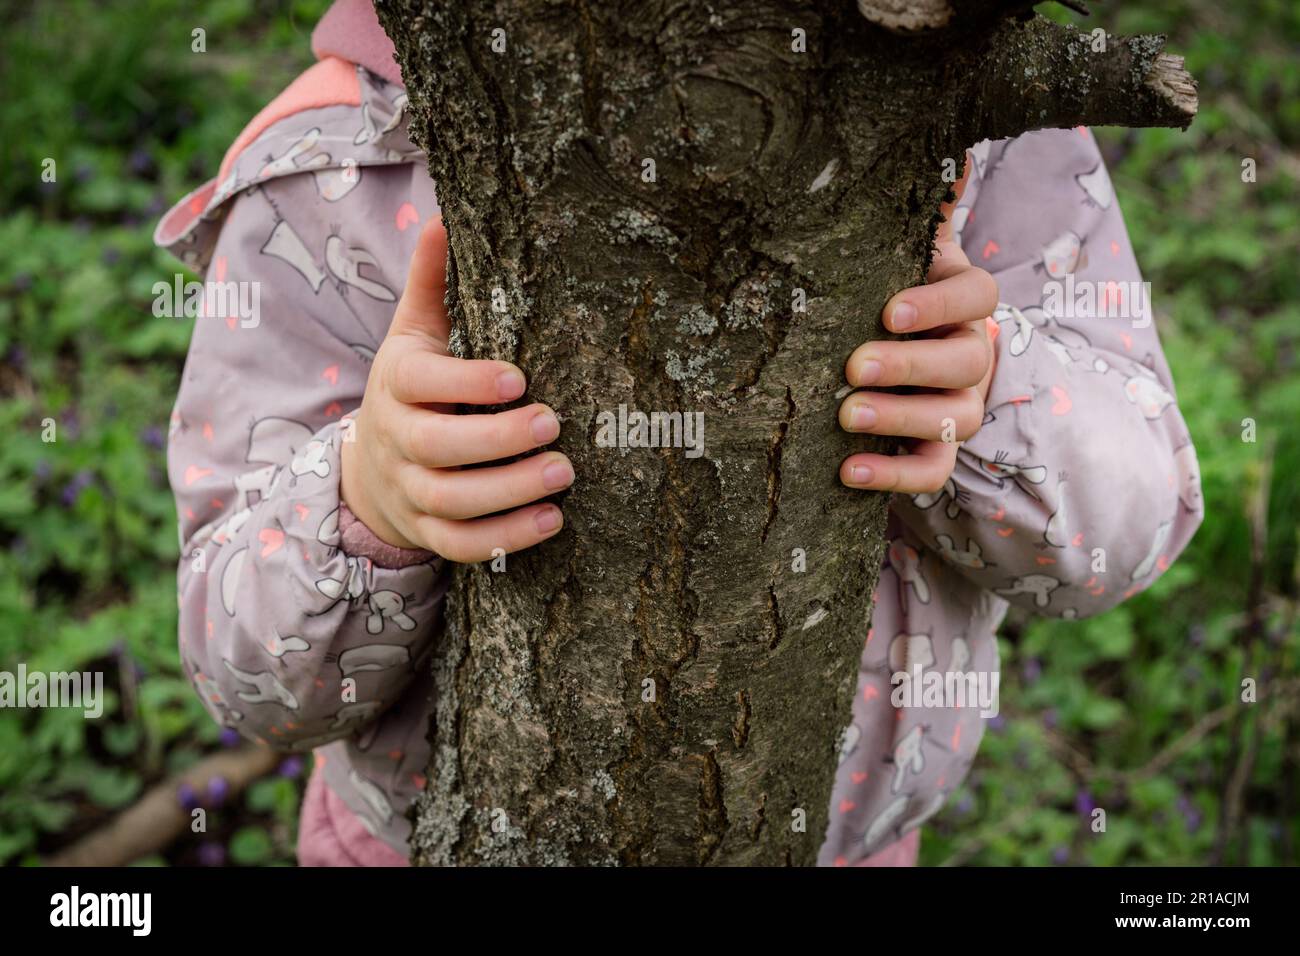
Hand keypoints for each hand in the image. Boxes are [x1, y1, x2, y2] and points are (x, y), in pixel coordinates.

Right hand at [340, 218, 571, 561]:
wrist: (370, 471)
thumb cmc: (412, 390)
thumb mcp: (412, 337)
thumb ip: (431, 286)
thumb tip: (442, 215)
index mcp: (396, 384)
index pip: (422, 382)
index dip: (467, 382)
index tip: (519, 378)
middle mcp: (397, 441)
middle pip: (438, 447)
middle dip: (497, 440)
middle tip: (555, 424)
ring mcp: (409, 492)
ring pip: (452, 501)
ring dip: (509, 492)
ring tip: (564, 475)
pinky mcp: (427, 532)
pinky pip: (460, 545)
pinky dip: (504, 539)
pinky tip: (552, 522)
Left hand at [839, 154, 997, 493]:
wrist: (884, 353)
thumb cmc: (884, 286)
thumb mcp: (894, 245)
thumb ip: (919, 206)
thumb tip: (951, 150)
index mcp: (964, 301)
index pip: (978, 297)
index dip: (939, 305)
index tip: (887, 310)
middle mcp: (973, 354)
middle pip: (966, 362)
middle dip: (910, 366)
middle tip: (853, 366)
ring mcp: (960, 408)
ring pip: (954, 420)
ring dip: (900, 420)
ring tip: (843, 417)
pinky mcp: (936, 452)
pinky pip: (930, 473)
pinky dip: (893, 478)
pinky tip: (845, 473)